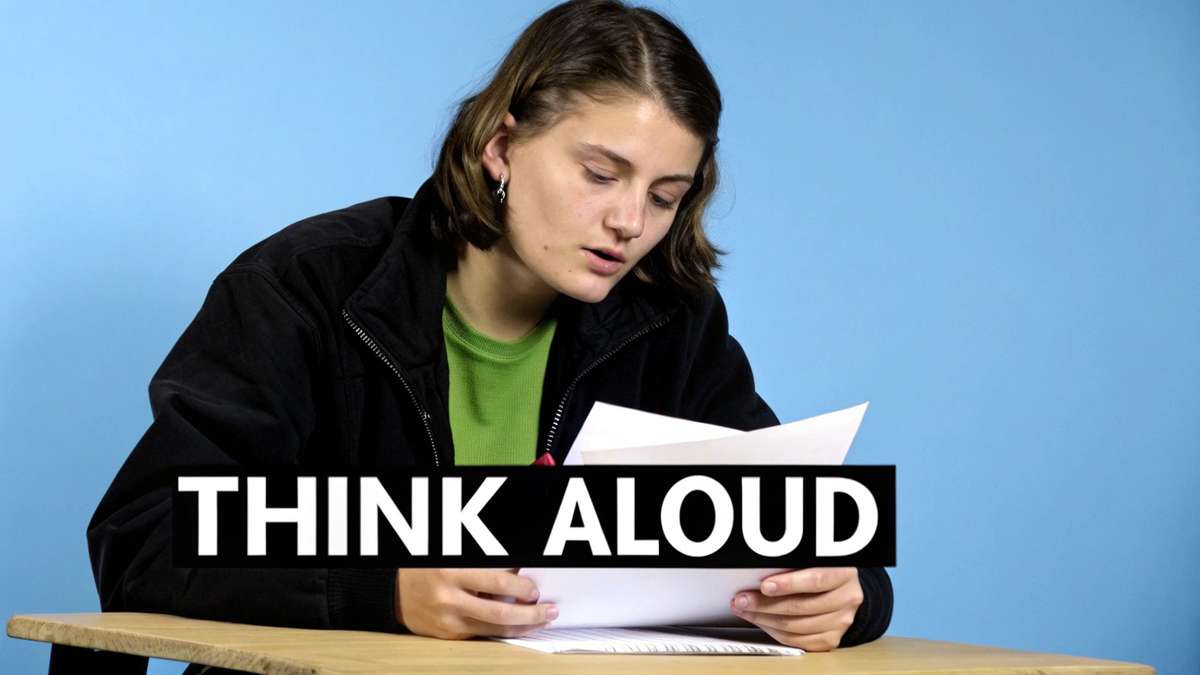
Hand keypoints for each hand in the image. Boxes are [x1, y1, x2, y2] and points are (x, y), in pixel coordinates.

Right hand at [395, 568, 556, 638]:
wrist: (393, 590)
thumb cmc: (428, 567)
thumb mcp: (453, 558)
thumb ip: (483, 566)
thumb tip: (518, 573)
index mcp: (451, 573)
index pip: (496, 583)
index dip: (520, 589)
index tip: (535, 589)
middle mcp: (449, 600)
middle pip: (499, 613)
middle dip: (530, 614)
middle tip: (550, 611)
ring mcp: (448, 621)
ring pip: (493, 628)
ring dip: (522, 626)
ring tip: (542, 621)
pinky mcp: (447, 634)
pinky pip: (480, 633)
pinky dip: (501, 630)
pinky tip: (517, 626)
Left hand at [730, 567, 862, 650]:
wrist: (841, 589)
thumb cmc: (819, 568)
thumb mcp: (812, 559)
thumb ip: (792, 564)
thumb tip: (755, 573)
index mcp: (844, 572)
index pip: (816, 580)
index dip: (789, 584)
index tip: (764, 586)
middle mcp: (847, 598)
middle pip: (802, 607)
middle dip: (765, 604)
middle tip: (741, 600)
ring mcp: (841, 622)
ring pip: (796, 626)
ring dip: (764, 619)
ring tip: (745, 610)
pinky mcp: (831, 639)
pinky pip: (798, 641)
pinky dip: (774, 632)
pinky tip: (760, 621)